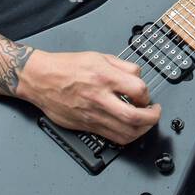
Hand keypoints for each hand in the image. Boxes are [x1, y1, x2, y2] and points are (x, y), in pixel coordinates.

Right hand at [19, 50, 161, 145]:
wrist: (40, 79)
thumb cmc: (65, 67)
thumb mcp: (98, 56)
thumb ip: (122, 66)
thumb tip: (139, 76)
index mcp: (104, 77)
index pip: (139, 89)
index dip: (148, 94)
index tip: (147, 95)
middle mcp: (100, 98)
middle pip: (135, 117)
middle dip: (152, 117)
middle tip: (154, 112)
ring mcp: (93, 115)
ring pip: (126, 133)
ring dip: (142, 130)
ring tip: (144, 122)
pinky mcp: (87, 126)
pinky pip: (112, 138)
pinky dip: (126, 136)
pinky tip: (128, 128)